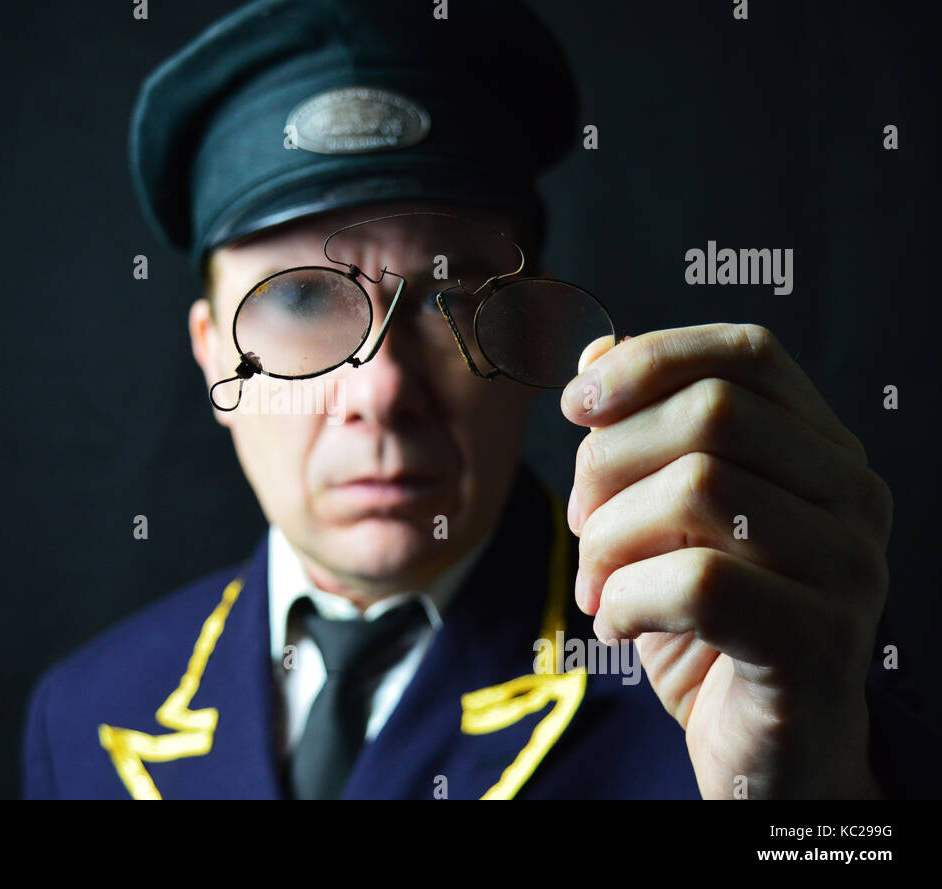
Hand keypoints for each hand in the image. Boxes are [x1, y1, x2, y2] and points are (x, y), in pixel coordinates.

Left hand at [560, 323, 891, 798]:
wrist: (764, 750)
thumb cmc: (709, 625)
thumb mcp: (664, 519)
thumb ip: (641, 434)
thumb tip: (596, 350)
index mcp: (821, 450)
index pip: (747, 353)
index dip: (649, 360)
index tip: (576, 403)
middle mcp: (851, 496)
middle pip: (710, 414)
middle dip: (609, 462)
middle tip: (580, 522)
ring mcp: (847, 568)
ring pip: (696, 489)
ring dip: (609, 538)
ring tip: (595, 581)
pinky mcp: (817, 641)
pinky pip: (698, 582)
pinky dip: (626, 599)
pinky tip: (615, 623)